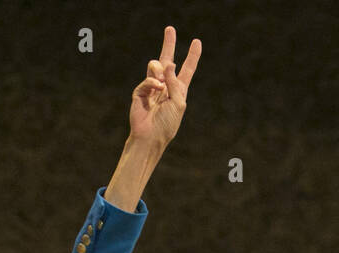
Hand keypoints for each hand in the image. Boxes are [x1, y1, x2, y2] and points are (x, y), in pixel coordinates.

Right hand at [128, 26, 200, 146]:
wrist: (150, 137)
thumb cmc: (167, 124)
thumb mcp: (178, 103)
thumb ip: (175, 83)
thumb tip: (169, 64)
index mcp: (179, 90)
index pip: (187, 70)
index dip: (192, 56)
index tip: (197, 42)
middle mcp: (166, 86)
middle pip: (167, 60)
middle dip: (168, 44)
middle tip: (170, 28)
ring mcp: (152, 87)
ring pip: (155, 66)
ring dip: (159, 70)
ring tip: (161, 82)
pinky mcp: (141, 91)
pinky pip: (148, 79)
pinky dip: (153, 82)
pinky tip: (156, 89)